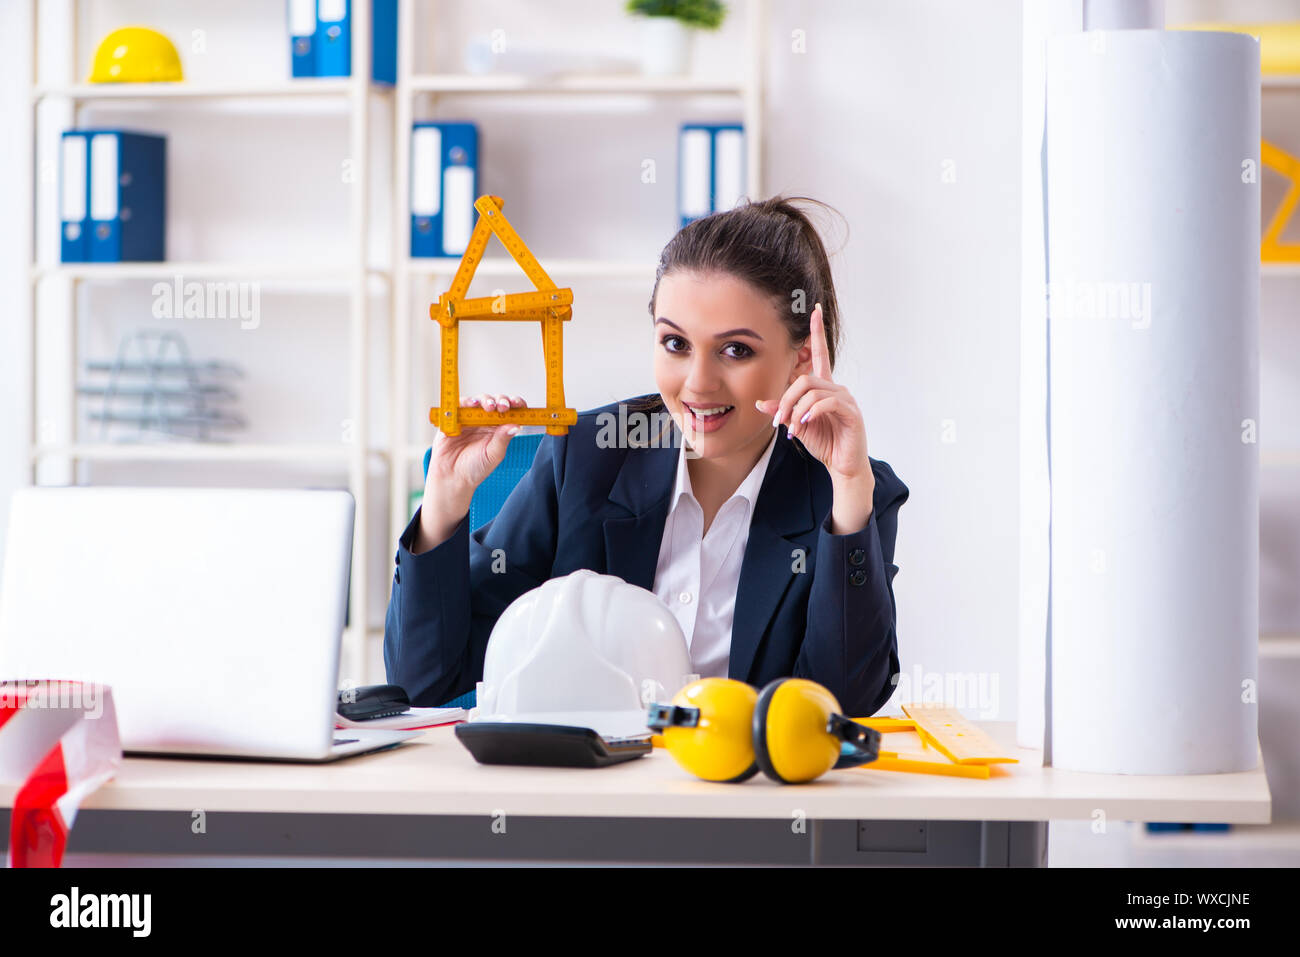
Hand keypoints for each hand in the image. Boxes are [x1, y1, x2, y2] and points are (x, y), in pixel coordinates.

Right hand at [416, 392, 522, 550]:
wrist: (452, 478)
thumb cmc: (475, 468)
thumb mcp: (493, 455)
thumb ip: (503, 439)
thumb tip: (516, 425)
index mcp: (498, 429)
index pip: (510, 412)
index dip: (515, 405)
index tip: (519, 404)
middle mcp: (485, 421)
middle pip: (496, 403)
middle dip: (501, 400)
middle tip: (504, 406)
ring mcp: (469, 419)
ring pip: (480, 401)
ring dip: (486, 400)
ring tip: (490, 406)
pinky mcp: (454, 419)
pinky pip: (460, 405)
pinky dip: (466, 402)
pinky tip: (472, 404)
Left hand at [754, 304, 870, 481]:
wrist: (842, 465)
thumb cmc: (823, 442)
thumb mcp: (796, 425)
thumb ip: (782, 411)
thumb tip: (761, 403)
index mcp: (823, 388)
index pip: (819, 353)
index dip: (817, 332)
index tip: (815, 310)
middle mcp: (835, 388)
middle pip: (804, 379)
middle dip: (786, 399)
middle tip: (778, 421)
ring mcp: (845, 399)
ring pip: (812, 391)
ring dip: (796, 410)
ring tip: (791, 428)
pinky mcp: (851, 412)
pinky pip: (826, 403)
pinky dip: (811, 413)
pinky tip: (804, 424)